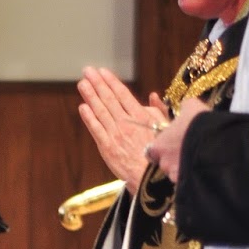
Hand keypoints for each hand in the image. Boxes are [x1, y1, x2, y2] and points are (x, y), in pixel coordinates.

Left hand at [77, 65, 159, 191]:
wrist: (152, 177)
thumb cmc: (162, 154)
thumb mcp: (166, 128)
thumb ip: (159, 110)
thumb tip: (153, 95)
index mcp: (142, 116)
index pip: (123, 94)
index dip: (111, 81)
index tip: (102, 71)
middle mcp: (127, 122)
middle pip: (109, 99)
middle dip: (98, 84)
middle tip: (87, 71)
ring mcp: (116, 134)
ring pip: (101, 111)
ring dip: (90, 96)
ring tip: (82, 83)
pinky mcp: (107, 147)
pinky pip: (96, 129)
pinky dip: (89, 117)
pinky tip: (83, 107)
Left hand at [143, 96, 208, 182]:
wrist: (215, 141)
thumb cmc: (199, 123)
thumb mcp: (191, 107)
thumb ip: (184, 108)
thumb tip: (185, 105)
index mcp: (157, 145)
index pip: (151, 151)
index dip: (161, 149)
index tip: (170, 146)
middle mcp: (162, 162)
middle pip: (164, 163)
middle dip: (173, 159)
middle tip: (187, 152)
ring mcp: (174, 175)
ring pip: (176, 174)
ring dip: (183, 168)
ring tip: (198, 160)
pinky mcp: (188, 183)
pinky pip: (188, 181)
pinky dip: (193, 177)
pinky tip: (202, 170)